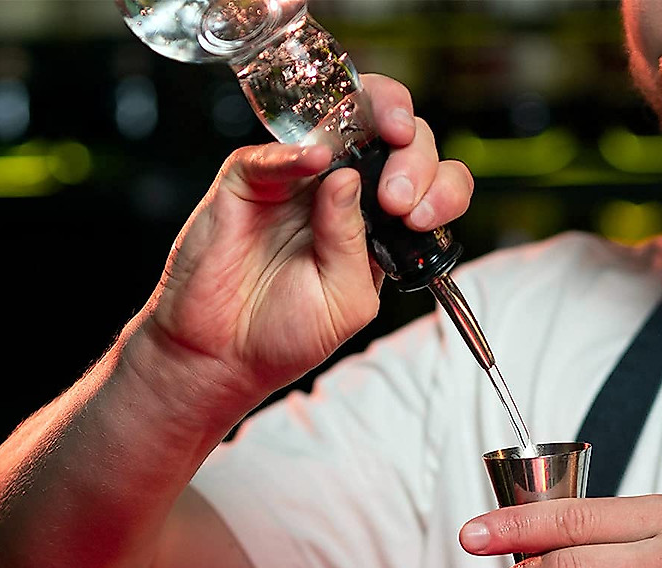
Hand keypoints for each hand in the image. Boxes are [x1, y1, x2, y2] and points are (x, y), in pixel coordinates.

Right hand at [134, 75, 473, 422]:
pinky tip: (317, 160)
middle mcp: (343, 193)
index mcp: (377, 226)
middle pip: (394, 138)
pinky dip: (297, 151)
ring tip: (380, 154)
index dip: (438, 187)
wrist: (224, 352)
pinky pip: (274, 151)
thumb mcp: (347, 302)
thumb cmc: (284, 332)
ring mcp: (297, 179)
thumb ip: (358, 247)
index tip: (423, 216)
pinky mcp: (249, 177)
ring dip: (372, 125)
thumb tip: (352, 180)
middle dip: (414, 154)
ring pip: (342, 121)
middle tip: (400, 196)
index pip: (425, 183)